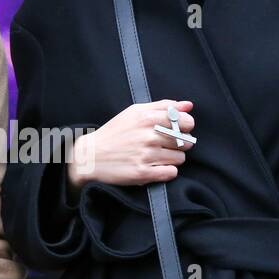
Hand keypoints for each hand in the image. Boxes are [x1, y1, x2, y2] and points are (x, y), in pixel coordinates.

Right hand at [66, 100, 194, 197]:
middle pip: (186, 141)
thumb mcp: (134, 112)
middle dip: (178, 144)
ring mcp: (146, 155)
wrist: (90, 155)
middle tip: (162, 144)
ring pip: (180, 158)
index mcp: (147, 118)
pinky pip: (172, 173)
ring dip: (171, 158)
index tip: (175, 129)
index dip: (184, 126)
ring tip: (155, 155)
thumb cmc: (115, 132)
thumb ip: (163, 106)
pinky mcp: (143, 173)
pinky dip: (166, 171)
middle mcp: (148, 135)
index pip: (187, 121)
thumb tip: (188, 105)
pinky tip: (153, 166)